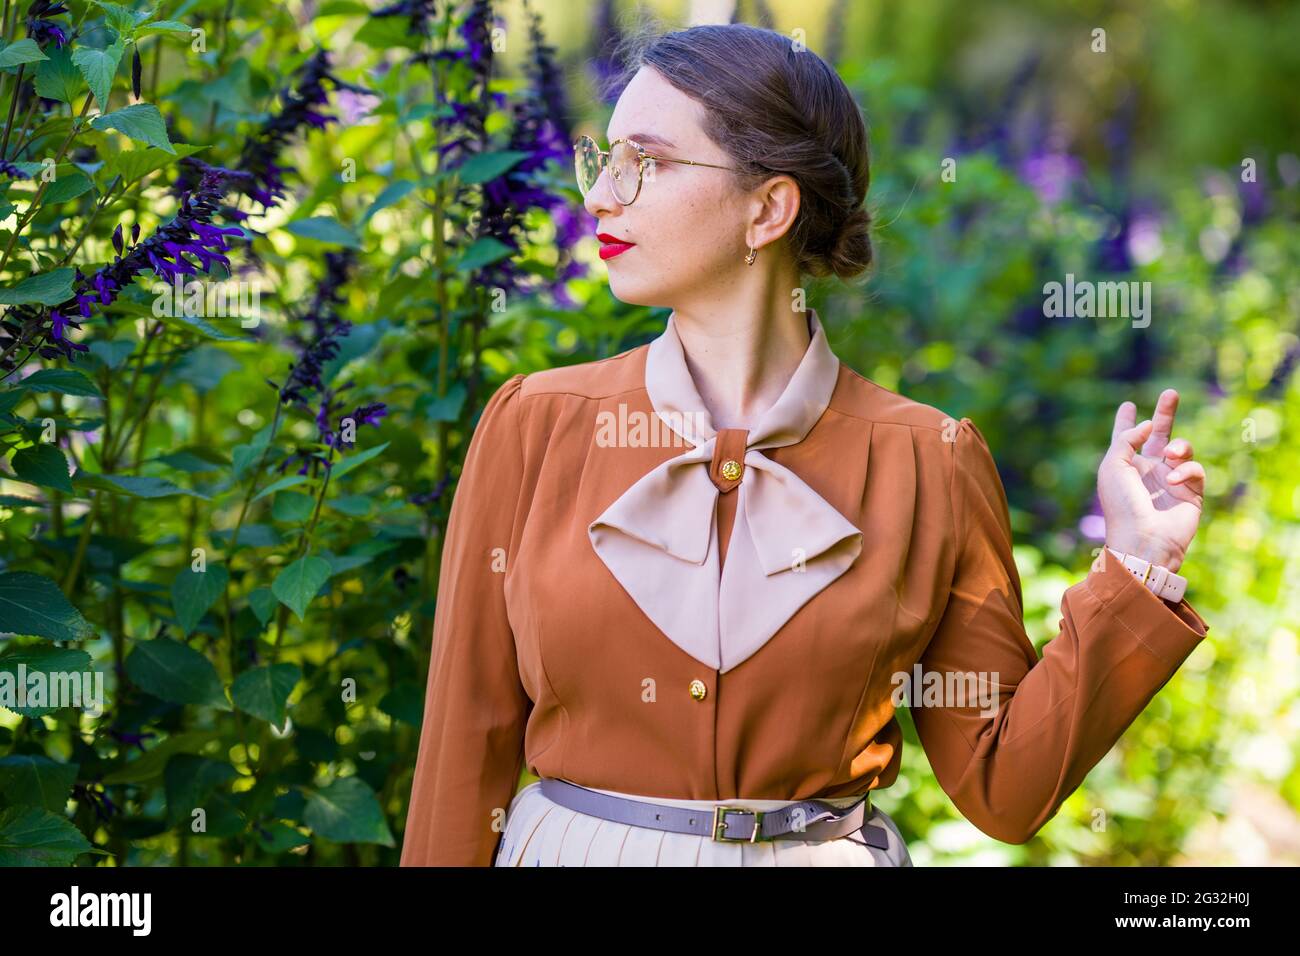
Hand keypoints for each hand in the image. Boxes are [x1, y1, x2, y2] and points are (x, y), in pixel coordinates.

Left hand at [1097, 388, 1204, 573]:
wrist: (1144, 538)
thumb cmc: (1121, 503)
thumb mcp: (1113, 465)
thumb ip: (1127, 439)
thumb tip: (1149, 426)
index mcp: (1124, 466)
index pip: (1126, 440)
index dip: (1126, 423)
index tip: (1127, 406)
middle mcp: (1147, 471)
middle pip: (1159, 435)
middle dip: (1165, 414)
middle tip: (1170, 392)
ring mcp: (1170, 481)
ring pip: (1182, 449)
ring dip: (1180, 446)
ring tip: (1171, 454)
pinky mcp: (1191, 493)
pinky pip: (1194, 469)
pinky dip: (1185, 470)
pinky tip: (1173, 480)